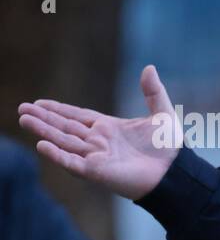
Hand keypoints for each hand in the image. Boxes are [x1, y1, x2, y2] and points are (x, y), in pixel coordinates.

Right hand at [17, 65, 180, 200]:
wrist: (178, 172)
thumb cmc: (171, 147)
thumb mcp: (161, 114)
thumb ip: (153, 92)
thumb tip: (149, 67)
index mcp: (109, 128)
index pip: (78, 117)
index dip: (59, 110)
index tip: (39, 102)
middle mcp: (99, 142)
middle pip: (65, 128)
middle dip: (44, 118)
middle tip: (22, 109)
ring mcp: (96, 157)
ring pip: (64, 141)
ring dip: (44, 130)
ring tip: (23, 119)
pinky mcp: (97, 172)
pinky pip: (73, 162)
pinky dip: (58, 155)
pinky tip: (42, 144)